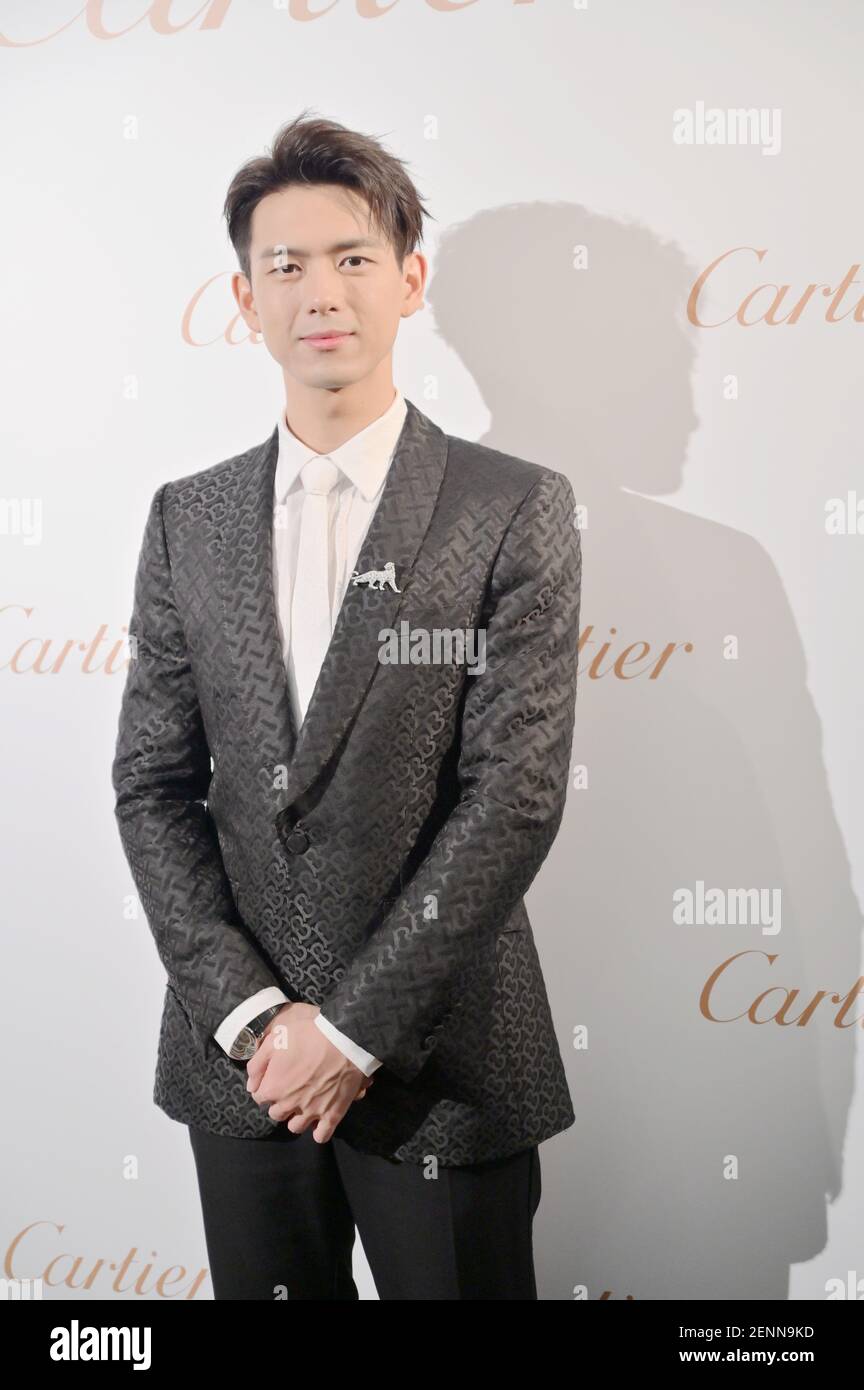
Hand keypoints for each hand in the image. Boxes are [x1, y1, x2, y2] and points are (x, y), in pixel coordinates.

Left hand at [245, 1002, 373, 1142]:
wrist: (343, 1039)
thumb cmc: (307, 1036)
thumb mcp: (274, 1039)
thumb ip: (257, 1065)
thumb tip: (251, 1086)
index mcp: (273, 1088)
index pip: (260, 1098)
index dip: (266, 1087)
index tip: (274, 1079)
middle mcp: (289, 1105)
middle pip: (276, 1114)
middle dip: (280, 1103)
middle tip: (291, 1088)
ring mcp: (312, 1112)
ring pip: (295, 1127)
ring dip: (296, 1117)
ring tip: (305, 1103)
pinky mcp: (333, 1115)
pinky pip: (321, 1136)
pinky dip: (319, 1131)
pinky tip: (320, 1120)